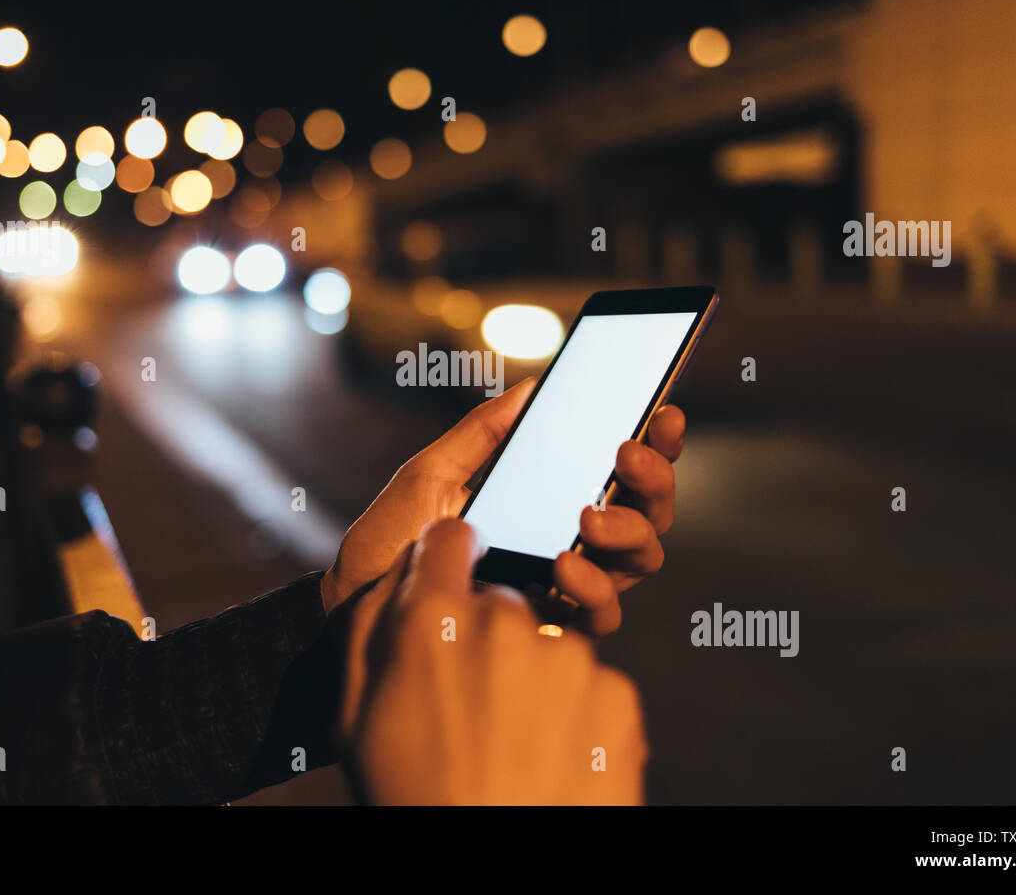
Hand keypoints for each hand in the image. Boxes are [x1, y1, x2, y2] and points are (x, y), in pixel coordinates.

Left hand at [322, 378, 686, 635]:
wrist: (354, 610)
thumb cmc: (389, 542)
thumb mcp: (429, 474)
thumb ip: (481, 434)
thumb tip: (532, 386)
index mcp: (553, 499)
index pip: (621, 470)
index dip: (656, 441)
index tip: (661, 411)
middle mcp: (572, 542)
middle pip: (649, 511)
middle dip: (655, 478)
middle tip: (628, 453)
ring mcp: (566, 588)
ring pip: (641, 560)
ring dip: (630, 530)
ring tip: (590, 517)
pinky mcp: (551, 630)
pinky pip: (603, 616)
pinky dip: (594, 588)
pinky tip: (564, 566)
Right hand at [341, 518, 647, 804]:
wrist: (503, 882)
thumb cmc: (413, 801)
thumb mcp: (354, 718)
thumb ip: (368, 629)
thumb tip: (396, 576)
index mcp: (431, 622)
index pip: (449, 538)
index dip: (445, 563)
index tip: (449, 592)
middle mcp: (505, 623)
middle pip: (501, 599)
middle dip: (487, 637)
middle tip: (474, 706)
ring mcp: (569, 658)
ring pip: (550, 641)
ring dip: (535, 677)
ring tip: (513, 745)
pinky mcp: (617, 696)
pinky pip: (592, 683)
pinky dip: (576, 713)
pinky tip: (549, 760)